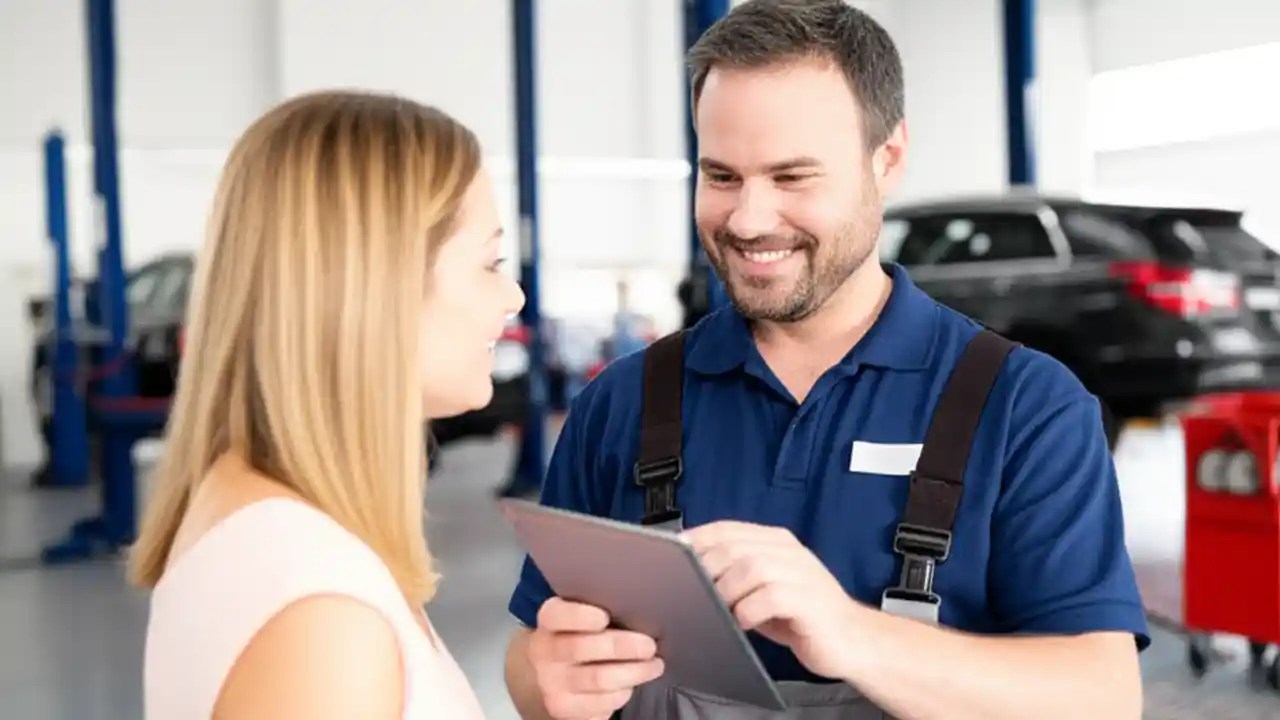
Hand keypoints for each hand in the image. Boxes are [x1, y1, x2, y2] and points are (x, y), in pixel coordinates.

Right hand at [526, 597, 665, 719]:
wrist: (544, 675)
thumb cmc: (575, 637)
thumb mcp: (577, 618)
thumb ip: (598, 610)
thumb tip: (639, 611)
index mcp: (548, 621)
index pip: (557, 615)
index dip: (580, 616)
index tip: (604, 617)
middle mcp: (544, 652)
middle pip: (582, 648)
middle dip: (622, 646)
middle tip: (649, 646)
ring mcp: (551, 683)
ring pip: (598, 679)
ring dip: (633, 672)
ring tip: (654, 665)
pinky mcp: (563, 708)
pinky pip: (601, 703)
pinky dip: (622, 693)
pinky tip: (631, 684)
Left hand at [684, 520, 864, 679]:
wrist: (853, 640)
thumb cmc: (800, 617)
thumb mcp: (763, 590)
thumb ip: (735, 576)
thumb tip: (688, 574)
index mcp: (775, 541)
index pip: (726, 528)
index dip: (695, 540)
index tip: (671, 557)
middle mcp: (788, 550)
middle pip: (732, 548)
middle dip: (705, 571)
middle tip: (692, 595)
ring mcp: (800, 572)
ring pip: (749, 567)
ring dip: (726, 591)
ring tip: (718, 611)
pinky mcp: (808, 599)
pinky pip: (769, 597)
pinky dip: (748, 610)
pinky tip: (744, 623)